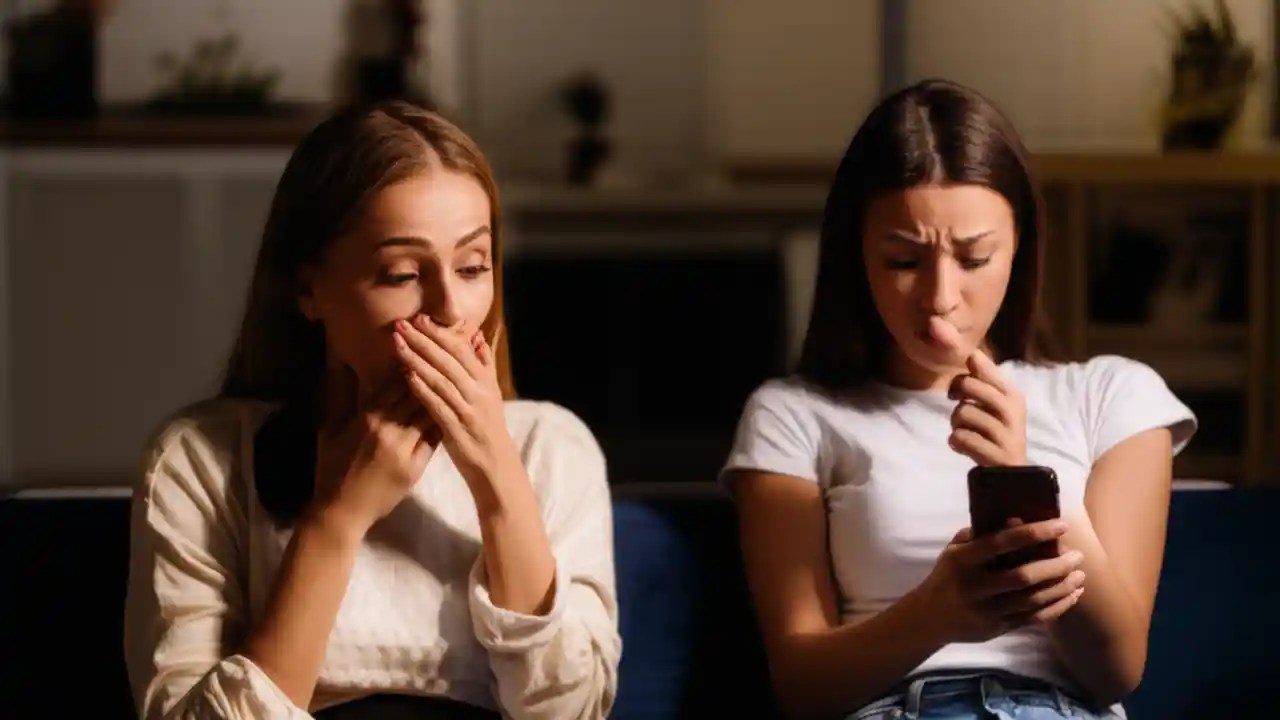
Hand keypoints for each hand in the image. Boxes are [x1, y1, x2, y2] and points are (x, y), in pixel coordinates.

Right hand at [308, 366, 434, 538]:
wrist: (341, 510)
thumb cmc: (332, 467)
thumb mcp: (331, 428)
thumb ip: (342, 396)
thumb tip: (349, 367)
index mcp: (366, 417)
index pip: (395, 383)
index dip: (410, 364)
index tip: (422, 349)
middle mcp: (387, 429)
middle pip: (417, 394)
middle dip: (430, 376)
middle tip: (444, 361)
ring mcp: (403, 449)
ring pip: (429, 414)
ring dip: (440, 398)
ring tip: (452, 383)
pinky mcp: (415, 467)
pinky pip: (433, 439)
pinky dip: (440, 424)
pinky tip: (450, 413)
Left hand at [393, 315, 520, 499]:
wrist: (496, 466)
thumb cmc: (489, 428)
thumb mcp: (492, 393)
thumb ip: (485, 364)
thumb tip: (478, 337)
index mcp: (485, 381)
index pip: (461, 349)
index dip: (439, 332)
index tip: (419, 318)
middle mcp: (478, 391)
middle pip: (448, 359)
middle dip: (422, 339)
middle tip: (401, 324)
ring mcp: (467, 409)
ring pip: (440, 378)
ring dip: (417, 359)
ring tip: (397, 344)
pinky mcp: (456, 428)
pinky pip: (437, 404)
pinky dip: (422, 388)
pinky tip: (406, 375)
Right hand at [917, 519, 1086, 643]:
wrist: (930, 617)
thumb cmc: (948, 575)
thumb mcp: (954, 550)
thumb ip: (981, 535)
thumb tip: (1016, 519)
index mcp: (963, 560)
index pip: (1000, 543)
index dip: (1032, 533)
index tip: (1060, 525)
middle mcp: (975, 585)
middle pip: (1023, 575)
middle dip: (1056, 565)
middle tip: (1077, 555)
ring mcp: (987, 610)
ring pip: (1032, 599)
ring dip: (1061, 587)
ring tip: (1080, 574)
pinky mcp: (998, 628)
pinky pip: (1033, 619)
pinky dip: (1057, 607)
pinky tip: (1073, 595)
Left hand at [947, 346, 1027, 465]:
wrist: (1013, 473)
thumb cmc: (998, 432)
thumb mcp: (996, 403)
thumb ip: (984, 378)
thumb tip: (972, 353)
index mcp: (1012, 394)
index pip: (982, 369)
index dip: (962, 377)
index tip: (960, 392)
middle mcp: (1012, 410)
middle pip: (970, 385)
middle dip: (956, 397)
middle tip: (960, 411)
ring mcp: (1006, 434)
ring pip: (963, 412)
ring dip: (955, 423)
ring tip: (963, 432)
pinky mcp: (996, 455)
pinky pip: (961, 438)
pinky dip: (955, 441)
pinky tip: (962, 446)